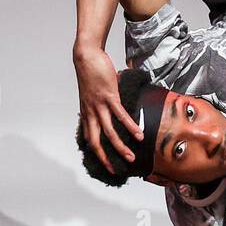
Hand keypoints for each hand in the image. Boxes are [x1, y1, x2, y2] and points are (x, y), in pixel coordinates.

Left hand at [74, 44, 142, 174]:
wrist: (86, 56)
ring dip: (120, 146)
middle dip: (106, 157)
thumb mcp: (92, 93)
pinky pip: (120, 115)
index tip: (105, 162)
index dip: (96, 152)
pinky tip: (138, 135)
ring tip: (130, 157)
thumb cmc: (91, 73)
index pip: (89, 138)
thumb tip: (110, 108)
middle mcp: (91, 112)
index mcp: (87, 113)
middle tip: (114, 169)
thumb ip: (99, 103)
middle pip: (96, 141)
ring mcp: (99, 105)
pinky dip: (130, 126)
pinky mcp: (109, 97)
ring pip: (109, 132)